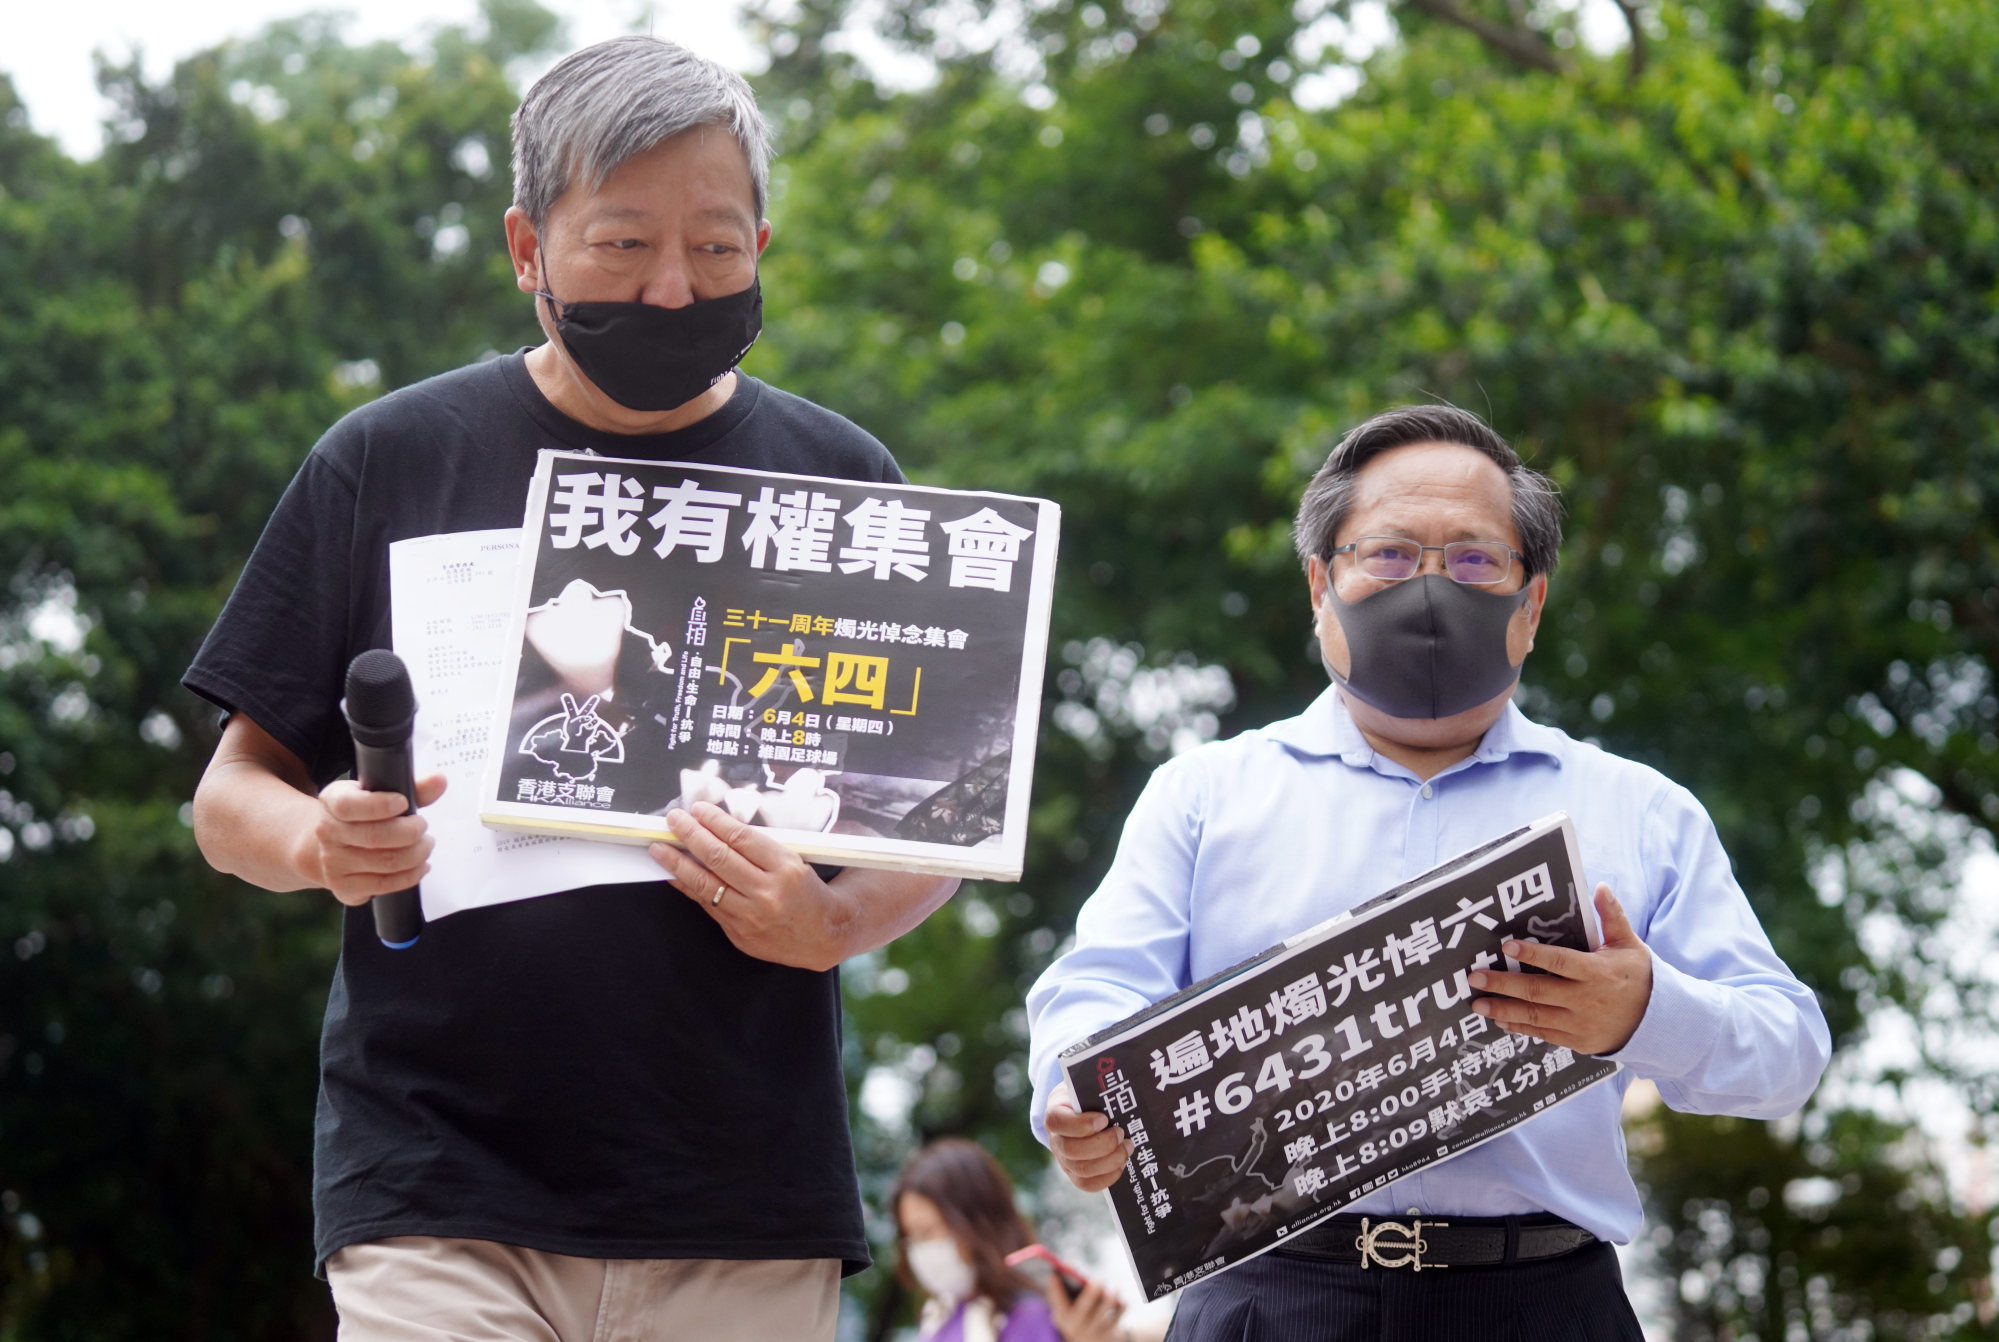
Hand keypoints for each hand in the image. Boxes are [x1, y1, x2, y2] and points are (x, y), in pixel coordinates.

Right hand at [300, 775, 444, 905]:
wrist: (322, 847)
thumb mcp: (375, 794)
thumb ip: (411, 788)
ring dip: (417, 854)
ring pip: (386, 862)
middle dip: (411, 832)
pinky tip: (420, 865)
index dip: (379, 805)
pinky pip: (386, 885)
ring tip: (425, 844)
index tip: (403, 803)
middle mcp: (327, 834)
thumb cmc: (357, 816)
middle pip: (375, 837)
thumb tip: (439, 781)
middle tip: (422, 826)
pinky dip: (412, 875)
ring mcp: (333, 864)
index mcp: (331, 803)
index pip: (349, 806)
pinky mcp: (345, 888)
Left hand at [650, 801, 857, 970]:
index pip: (741, 837)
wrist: (823, 936)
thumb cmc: (808, 893)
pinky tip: (674, 874)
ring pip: (706, 884)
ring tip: (660, 847)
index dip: (715, 821)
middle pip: (719, 857)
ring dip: (678, 863)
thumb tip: (719, 829)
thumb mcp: (795, 861)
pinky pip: (707, 905)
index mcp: (785, 868)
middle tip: (674, 820)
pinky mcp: (739, 932)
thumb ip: (759, 848)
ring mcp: (751, 915)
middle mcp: (767, 892)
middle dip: (691, 834)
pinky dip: (688, 887)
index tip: (699, 809)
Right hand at [1045, 1081, 1132, 1192]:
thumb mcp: (1089, 1085)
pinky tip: (1122, 1164)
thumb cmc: (1089, 1097)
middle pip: (1070, 1150)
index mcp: (1055, 1111)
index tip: (1104, 1119)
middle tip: (1121, 1133)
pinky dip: (1109, 1176)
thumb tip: (1125, 1082)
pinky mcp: (1076, 1175)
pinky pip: (1088, 1184)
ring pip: (1082, 1170)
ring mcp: (1064, 1160)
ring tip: (1127, 1147)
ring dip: (1110, 1160)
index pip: (1056, 1121)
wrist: (1083, 1112)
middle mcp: (1055, 1139)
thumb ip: (1099, 1086)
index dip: (1081, 1124)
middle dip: (1102, 1144)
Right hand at [1045, 1274, 1126, 1341]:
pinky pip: (1116, 1319)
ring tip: (1115, 1289)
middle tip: (1098, 1281)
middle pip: (1083, 1309)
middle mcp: (1074, 1326)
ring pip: (1102, 1315)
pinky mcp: (1107, 1334)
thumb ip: (1067, 1287)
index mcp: (1062, 1316)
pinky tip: (1124, 1302)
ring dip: (1109, 1301)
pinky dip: (1120, 1309)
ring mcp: (1091, 1332)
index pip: (1057, 1301)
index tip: (1054, 1273)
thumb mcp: (1068, 1305)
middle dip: (1090, 1296)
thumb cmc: (1078, 1314)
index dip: (1054, 1288)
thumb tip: (1067, 1264)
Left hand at [1469, 883, 1652, 1054]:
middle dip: (1503, 984)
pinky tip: (1500, 1020)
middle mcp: (1586, 1000)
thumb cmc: (1637, 976)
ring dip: (1504, 1010)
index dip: (1533, 955)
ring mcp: (1581, 1025)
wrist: (1656, 1021)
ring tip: (1478, 1004)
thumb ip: (1611, 916)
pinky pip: (1544, 1034)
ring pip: (1536, 1017)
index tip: (1506, 947)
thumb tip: (1599, 887)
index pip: (1560, 962)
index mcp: (1597, 973)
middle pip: (1538, 991)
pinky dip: (1521, 1027)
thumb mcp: (1628, 944)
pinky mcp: (1578, 1042)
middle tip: (1474, 977)